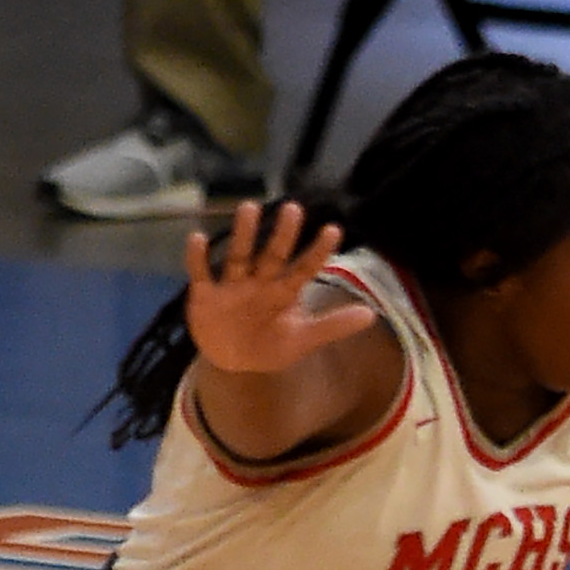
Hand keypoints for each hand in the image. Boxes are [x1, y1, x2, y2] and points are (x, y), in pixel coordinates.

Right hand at [184, 200, 375, 374]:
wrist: (233, 361)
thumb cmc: (270, 344)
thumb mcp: (304, 339)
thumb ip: (334, 326)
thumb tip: (371, 316)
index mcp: (284, 291)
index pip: (304, 269)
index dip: (318, 252)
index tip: (334, 230)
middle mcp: (260, 281)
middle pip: (272, 256)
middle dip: (282, 235)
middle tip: (294, 208)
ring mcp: (232, 286)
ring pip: (238, 256)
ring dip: (243, 234)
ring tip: (248, 207)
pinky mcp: (205, 295)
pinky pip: (200, 273)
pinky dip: (197, 257)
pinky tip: (198, 237)